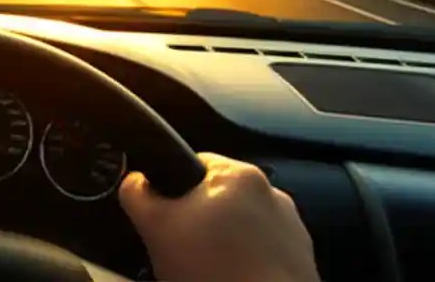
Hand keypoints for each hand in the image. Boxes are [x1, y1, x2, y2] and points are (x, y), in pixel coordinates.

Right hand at [119, 153, 318, 281]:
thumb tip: (133, 182)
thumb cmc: (214, 272)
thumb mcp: (156, 228)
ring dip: (225, 244)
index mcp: (238, 174)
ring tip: (209, 271)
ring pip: (241, 229)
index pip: (194, 164)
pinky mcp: (300, 260)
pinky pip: (263, 254)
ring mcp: (292, 228)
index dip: (172, 190)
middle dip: (199, 222)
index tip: (165, 218)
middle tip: (183, 250)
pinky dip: (247, 264)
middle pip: (218, 199)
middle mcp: (272, 193)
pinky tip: (231, 278)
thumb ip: (138, 194)